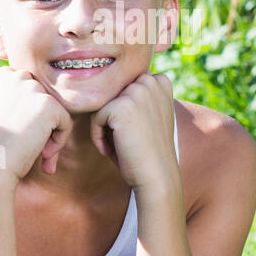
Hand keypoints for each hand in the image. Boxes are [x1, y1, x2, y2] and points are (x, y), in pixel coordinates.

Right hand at [0, 67, 72, 181]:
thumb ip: (10, 97)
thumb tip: (22, 90)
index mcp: (4, 76)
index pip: (32, 87)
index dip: (30, 110)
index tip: (17, 130)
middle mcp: (18, 76)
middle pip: (46, 99)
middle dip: (42, 122)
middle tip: (28, 144)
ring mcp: (33, 89)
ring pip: (57, 112)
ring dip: (50, 133)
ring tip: (37, 152)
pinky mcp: (48, 104)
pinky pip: (66, 122)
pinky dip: (59, 141)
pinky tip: (43, 153)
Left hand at [91, 72, 177, 192]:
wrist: (157, 175)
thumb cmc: (148, 149)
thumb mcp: (145, 116)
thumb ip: (132, 98)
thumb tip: (100, 84)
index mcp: (160, 81)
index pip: (122, 87)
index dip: (122, 112)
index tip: (135, 131)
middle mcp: (150, 81)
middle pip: (111, 95)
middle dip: (111, 118)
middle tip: (126, 140)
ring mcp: (137, 91)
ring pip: (102, 105)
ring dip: (104, 127)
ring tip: (119, 144)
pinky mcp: (121, 106)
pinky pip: (95, 117)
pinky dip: (97, 136)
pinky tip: (111, 149)